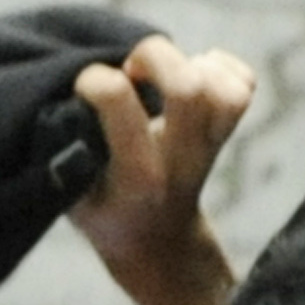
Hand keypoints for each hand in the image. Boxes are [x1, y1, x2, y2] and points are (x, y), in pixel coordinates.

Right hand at [68, 37, 253, 304]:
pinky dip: (220, 68)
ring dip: (191, 65)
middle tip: (133, 72)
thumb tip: (62, 101)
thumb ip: (61, 149)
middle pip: (188, 87)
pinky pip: (242, 87)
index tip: (85, 87)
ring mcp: (209, 150)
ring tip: (163, 75)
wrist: (159, 247)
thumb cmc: (103, 210)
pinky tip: (190, 76)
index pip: (118, 100)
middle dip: (154, 57)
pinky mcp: (227, 136)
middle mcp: (178, 163)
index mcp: (132, 178)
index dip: (94, 79)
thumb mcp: (69, 192)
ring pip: (224, 90)